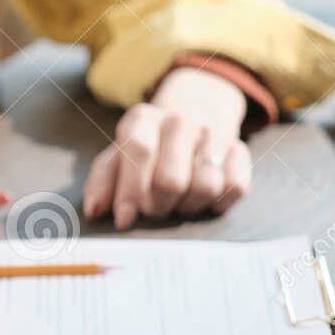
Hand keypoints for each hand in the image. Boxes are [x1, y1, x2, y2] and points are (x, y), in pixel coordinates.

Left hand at [84, 67, 251, 228]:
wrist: (191, 116)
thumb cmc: (146, 148)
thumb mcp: (117, 157)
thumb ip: (102, 182)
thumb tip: (95, 211)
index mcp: (142, 118)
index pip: (138, 151)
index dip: (130, 191)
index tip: (125, 218)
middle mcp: (180, 120)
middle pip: (170, 179)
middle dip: (157, 206)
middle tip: (153, 210)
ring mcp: (213, 132)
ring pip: (205, 187)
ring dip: (187, 207)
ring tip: (177, 202)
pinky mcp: (240, 149)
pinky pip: (234, 188)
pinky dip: (217, 203)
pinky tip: (203, 198)